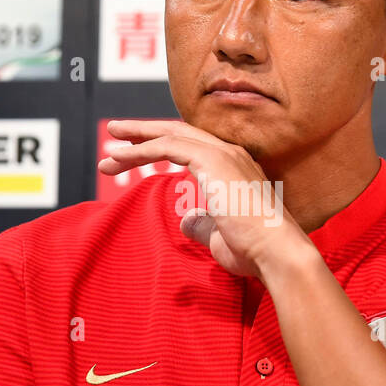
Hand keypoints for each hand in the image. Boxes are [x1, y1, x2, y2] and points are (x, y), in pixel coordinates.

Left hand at [97, 120, 315, 279]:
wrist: (276, 252)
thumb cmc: (254, 251)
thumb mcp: (220, 236)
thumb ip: (202, 224)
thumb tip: (186, 221)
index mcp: (235, 167)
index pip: (192, 146)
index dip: (161, 145)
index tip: (134, 153)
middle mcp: (230, 153)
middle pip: (178, 132)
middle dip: (144, 132)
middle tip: (115, 134)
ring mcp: (223, 154)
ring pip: (170, 134)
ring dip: (136, 139)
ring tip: (108, 147)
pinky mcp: (213, 161)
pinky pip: (168, 147)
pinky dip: (142, 150)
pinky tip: (120, 158)